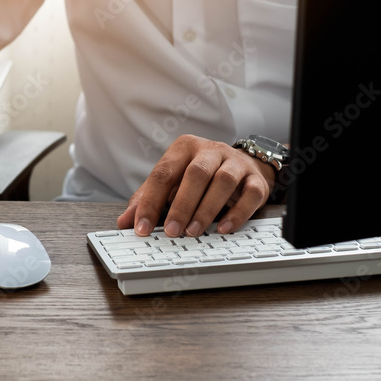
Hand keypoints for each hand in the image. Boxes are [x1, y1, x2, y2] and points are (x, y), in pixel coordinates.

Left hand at [117, 134, 275, 236]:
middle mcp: (211, 150)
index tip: (141, 227)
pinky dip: (237, 213)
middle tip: (171, 231)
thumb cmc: (200, 176)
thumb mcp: (171, 182)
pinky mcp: (256, 179)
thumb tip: (124, 222)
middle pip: (196, 174)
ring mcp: (236, 162)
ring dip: (207, 209)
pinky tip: (223, 229)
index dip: (150, 202)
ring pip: (223, 181)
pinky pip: (250, 194)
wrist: (242, 165)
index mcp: (184, 148)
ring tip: (194, 232)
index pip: (163, 173)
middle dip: (181, 205)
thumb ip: (147, 199)